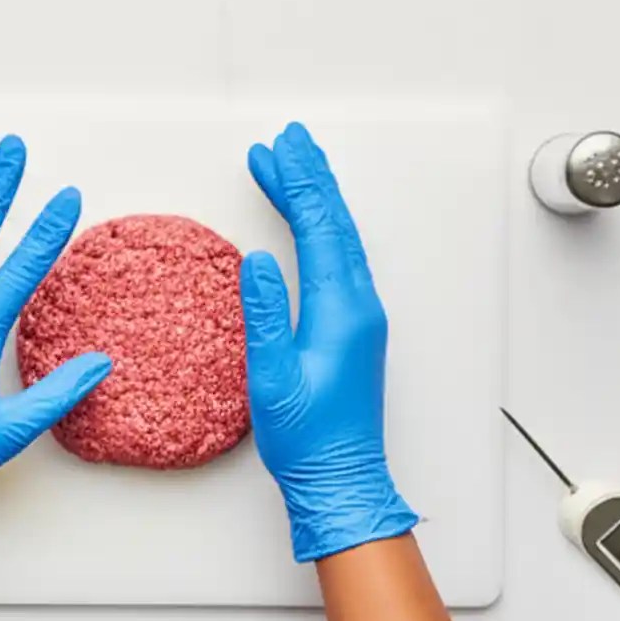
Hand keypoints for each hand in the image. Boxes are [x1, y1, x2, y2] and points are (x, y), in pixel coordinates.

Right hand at [241, 123, 417, 561]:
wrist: (342, 480)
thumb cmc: (306, 439)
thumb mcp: (272, 378)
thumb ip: (265, 315)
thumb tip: (257, 260)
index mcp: (341, 311)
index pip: (318, 229)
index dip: (296, 185)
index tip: (276, 150)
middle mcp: (360, 305)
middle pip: (335, 223)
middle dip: (310, 177)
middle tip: (287, 140)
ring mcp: (362, 316)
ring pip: (341, 239)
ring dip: (317, 200)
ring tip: (292, 168)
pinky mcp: (355, 328)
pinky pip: (341, 259)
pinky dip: (321, 229)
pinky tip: (309, 223)